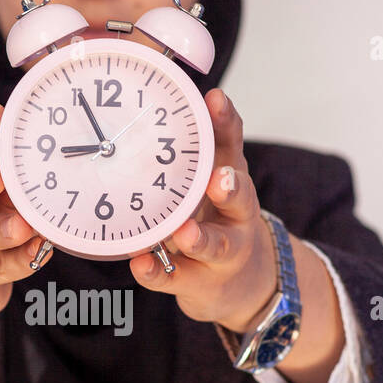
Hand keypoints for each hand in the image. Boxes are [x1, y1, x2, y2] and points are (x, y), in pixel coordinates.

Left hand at [128, 89, 276, 329]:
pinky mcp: (198, 281)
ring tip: (186, 232)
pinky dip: (157, 272)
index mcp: (231, 178)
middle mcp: (235, 215)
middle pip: (241, 198)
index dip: (226, 122)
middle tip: (219, 179)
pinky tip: (141, 264)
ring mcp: (222, 252)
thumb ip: (193, 149)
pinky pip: (176, 277)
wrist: (242, 282)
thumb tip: (152, 102)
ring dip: (200, 238)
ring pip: (216, 244)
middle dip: (230, 188)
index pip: (232, 146)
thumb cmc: (216, 217)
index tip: (215, 100)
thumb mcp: (210, 180)